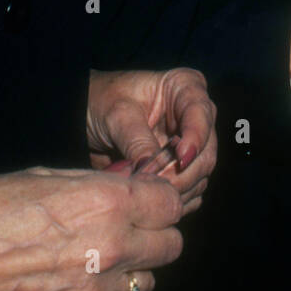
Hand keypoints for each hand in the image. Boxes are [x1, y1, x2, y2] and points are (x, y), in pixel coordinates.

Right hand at [0, 168, 182, 290]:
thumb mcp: (45, 177)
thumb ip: (95, 186)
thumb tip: (125, 186)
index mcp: (105, 203)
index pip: (171, 204)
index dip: (160, 200)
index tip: (148, 200)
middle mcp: (110, 248)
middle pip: (171, 246)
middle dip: (156, 235)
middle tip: (133, 230)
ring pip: (147, 285)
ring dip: (134, 272)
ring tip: (106, 261)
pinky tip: (87, 290)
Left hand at [87, 68, 216, 214]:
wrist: (85, 118)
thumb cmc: (103, 101)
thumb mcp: (117, 115)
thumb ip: (137, 141)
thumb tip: (152, 170)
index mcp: (186, 88)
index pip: (201, 113)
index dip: (196, 137)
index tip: (180, 158)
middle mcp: (195, 117)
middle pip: (205, 152)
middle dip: (181, 173)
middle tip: (153, 186)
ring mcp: (192, 146)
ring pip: (200, 176)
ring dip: (176, 191)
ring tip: (145, 195)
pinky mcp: (183, 170)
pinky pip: (189, 192)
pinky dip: (173, 201)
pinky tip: (152, 202)